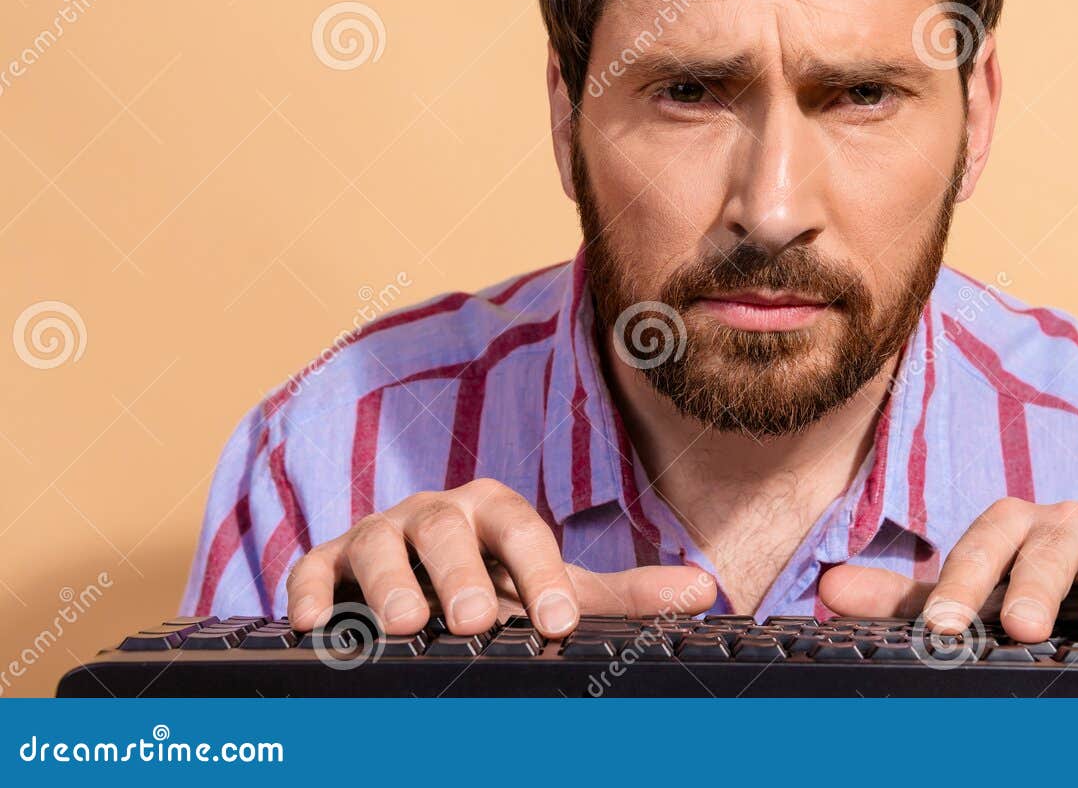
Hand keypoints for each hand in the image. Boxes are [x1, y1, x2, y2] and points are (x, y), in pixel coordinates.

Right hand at [285, 478, 714, 636]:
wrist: (417, 584)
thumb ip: (626, 595)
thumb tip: (707, 592)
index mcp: (496, 512)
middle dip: (460, 574)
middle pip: (448, 529)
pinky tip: (313, 624)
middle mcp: (438, 512)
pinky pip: (312, 568)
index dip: (542, 572)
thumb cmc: (495, 585)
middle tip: (474, 622)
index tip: (557, 622)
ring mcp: (381, 532)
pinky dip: (310, 591)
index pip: (524, 532)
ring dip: (390, 584)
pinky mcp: (328, 561)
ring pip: (380, 542)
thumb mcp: (555, 589)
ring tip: (406, 626)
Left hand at [819, 498, 1077, 644]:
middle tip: (1025, 625)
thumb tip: (827, 590)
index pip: (983, 543)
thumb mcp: (973, 595)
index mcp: (1013, 525)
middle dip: (1037, 586)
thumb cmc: (1031, 592)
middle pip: (1048, 547)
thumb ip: (907, 599)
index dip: (965, 582)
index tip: (947, 628)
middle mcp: (1066, 524)